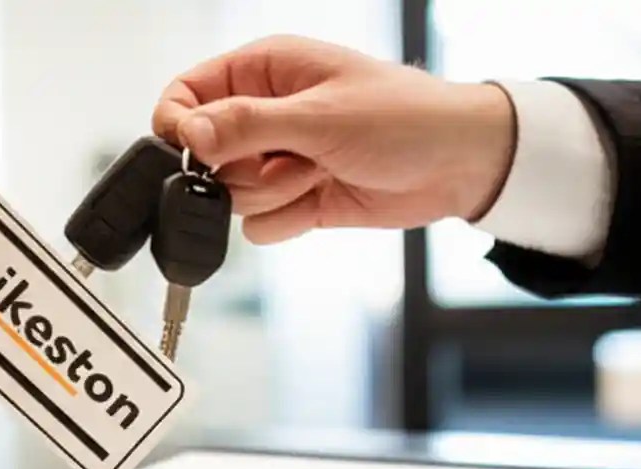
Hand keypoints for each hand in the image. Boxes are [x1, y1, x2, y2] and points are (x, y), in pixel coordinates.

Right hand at [152, 34, 515, 243]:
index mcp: (264, 70)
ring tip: (319, 171)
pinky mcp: (297, 200)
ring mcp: (280, 159)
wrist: (461, 165)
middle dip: (241, 167)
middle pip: (205, 154)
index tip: (193, 151)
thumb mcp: (321, 115)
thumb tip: (187, 132)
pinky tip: (324, 197)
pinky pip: (261, 226)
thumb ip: (248, 124)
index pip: (187, 93)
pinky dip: (288, 220)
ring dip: (274, 194)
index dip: (179, 124)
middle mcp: (266, 114)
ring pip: (232, 195)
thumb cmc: (406, 118)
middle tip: (287, 158)